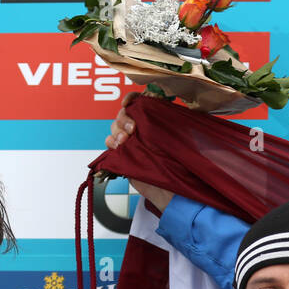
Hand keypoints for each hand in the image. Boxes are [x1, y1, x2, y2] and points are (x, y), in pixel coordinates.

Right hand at [106, 93, 173, 209]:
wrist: (169, 190)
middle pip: (124, 113)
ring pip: (115, 126)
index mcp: (155, 120)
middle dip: (124, 119)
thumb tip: (155, 98)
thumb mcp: (177, 136)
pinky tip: (118, 147)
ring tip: (124, 141)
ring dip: (117, 131)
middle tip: (132, 129)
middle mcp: (142, 128)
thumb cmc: (178, 165)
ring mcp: (131, 141)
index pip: (140, 101)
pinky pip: (109, 142)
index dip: (132, 98)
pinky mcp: (123, 154)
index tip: (129, 102)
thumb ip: (167, 117)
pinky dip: (110, 142)